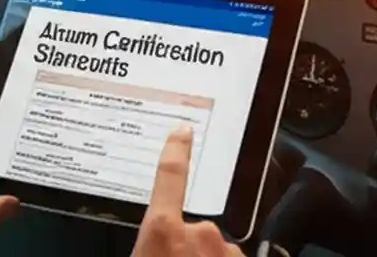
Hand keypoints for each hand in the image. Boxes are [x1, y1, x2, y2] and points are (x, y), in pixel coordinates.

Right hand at [132, 126, 241, 256]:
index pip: (169, 177)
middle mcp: (200, 234)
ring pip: (214, 250)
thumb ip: (149, 241)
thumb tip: (152, 240)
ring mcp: (227, 250)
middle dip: (186, 247)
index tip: (183, 132)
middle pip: (194, 229)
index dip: (177, 152)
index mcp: (164, 231)